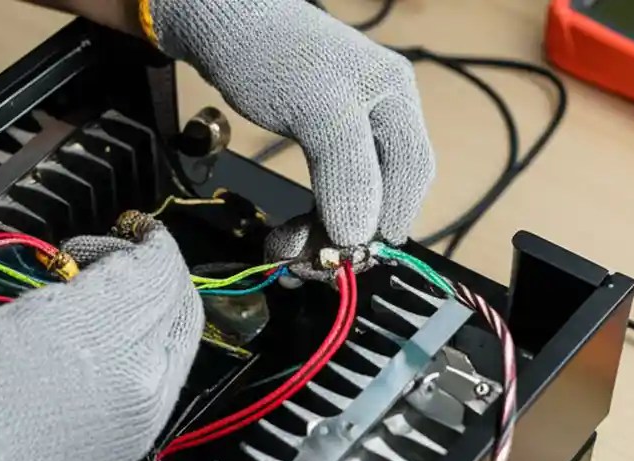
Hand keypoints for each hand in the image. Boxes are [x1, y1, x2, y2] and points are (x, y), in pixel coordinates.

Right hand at [0, 226, 202, 460]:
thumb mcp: (34, 308)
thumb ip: (93, 282)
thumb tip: (127, 261)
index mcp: (109, 339)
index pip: (159, 273)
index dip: (152, 242)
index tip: (135, 227)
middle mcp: (143, 381)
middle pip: (179, 304)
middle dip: (155, 270)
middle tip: (117, 258)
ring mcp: (145, 417)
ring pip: (179, 341)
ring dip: (155, 309)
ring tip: (105, 300)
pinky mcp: (138, 440)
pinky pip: (165, 379)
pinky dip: (150, 347)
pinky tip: (111, 340)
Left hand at [145, 0, 434, 266]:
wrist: (223, 23)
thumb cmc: (271, 55)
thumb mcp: (314, 108)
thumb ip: (346, 169)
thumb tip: (361, 236)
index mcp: (396, 101)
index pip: (410, 176)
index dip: (385, 222)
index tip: (345, 257)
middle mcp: (385, 115)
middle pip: (387, 194)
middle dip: (348, 235)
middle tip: (303, 264)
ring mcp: (357, 128)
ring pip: (358, 200)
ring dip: (325, 235)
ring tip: (285, 253)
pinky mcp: (326, 140)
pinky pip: (333, 193)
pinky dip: (313, 220)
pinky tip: (289, 236)